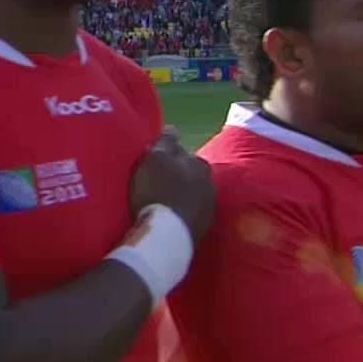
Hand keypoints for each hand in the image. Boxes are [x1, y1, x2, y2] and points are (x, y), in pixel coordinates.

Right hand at [129, 127, 214, 243]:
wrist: (167, 234)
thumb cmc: (157, 191)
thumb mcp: (155, 159)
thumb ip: (165, 142)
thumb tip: (173, 128)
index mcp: (198, 163)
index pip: (181, 152)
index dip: (166, 154)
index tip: (153, 160)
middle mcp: (208, 183)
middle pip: (189, 173)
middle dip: (177, 174)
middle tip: (158, 180)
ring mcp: (208, 207)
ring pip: (192, 193)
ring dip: (181, 193)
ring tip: (163, 199)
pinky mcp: (202, 227)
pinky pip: (191, 213)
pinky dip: (181, 211)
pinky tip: (169, 215)